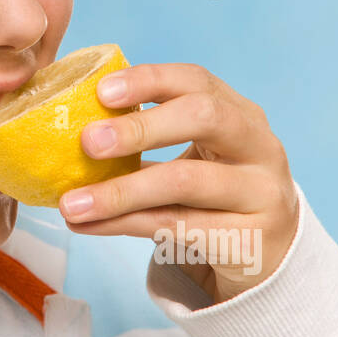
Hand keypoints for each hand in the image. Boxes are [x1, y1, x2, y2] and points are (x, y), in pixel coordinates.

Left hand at [58, 63, 298, 305]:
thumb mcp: (200, 156)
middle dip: (141, 126)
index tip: (101, 91)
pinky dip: (125, 224)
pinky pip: (177, 227)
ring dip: (120, 192)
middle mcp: (260, 146)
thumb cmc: (216, 195)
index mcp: (242, 113)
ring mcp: (261, 193)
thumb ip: (152, 137)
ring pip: (184, 181)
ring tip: (71, 203)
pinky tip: (89, 226)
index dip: (149, 80)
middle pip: (204, 117)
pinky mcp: (250, 240)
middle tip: (88, 142)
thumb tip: (68, 131)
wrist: (269, 256)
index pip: (197, 81)